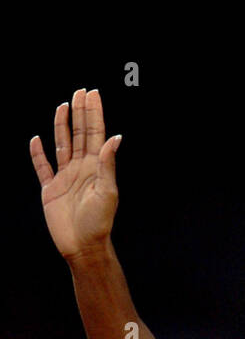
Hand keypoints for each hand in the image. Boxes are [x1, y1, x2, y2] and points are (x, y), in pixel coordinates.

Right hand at [30, 88, 120, 261]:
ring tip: (62, 106)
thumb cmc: (99, 223)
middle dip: (80, 112)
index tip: (92, 93)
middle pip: (79, 134)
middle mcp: (80, 169)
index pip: (95, 134)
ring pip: (62, 145)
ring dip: (61, 126)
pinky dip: (38, 154)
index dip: (93, 113)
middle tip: (79, 91)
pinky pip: (42, 167)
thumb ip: (107, 164)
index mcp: (95, 168)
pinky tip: (36, 140)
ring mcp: (65, 178)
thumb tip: (114, 137)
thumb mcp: (107, 192)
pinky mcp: (50, 190)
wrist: (83, 247)